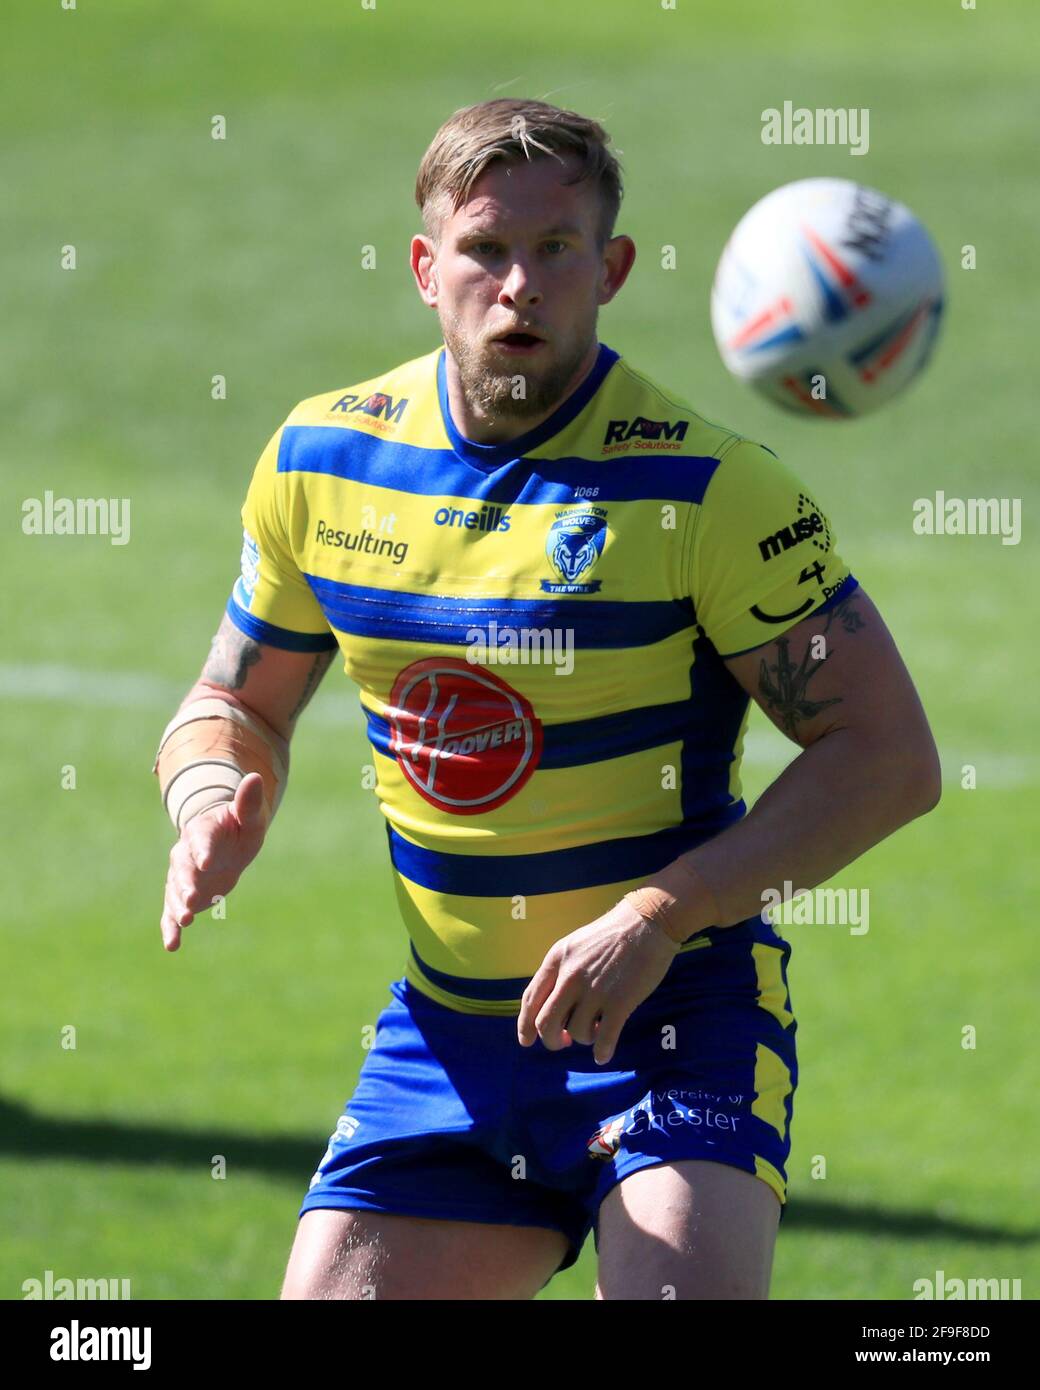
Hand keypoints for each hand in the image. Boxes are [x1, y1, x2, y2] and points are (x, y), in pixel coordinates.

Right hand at [160, 773, 267, 951]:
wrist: (223, 844)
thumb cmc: (239, 827)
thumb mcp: (249, 818)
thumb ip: (248, 804)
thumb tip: (254, 778)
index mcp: (202, 831)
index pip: (200, 839)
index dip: (202, 849)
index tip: (205, 861)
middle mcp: (185, 854)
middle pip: (182, 869)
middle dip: (186, 883)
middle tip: (191, 899)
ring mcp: (182, 877)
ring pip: (174, 891)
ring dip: (178, 906)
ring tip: (184, 921)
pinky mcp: (182, 896)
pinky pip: (172, 912)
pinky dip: (170, 927)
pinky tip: (172, 946)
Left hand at [517, 899, 681, 1064]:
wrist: (648, 922)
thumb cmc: (612, 934)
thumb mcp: (575, 945)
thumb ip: (560, 971)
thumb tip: (551, 1004)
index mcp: (556, 960)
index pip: (530, 1000)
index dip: (525, 1026)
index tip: (527, 1040)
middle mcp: (570, 976)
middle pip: (546, 1023)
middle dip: (551, 1040)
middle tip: (563, 1041)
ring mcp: (595, 990)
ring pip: (576, 1033)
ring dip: (583, 1038)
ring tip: (595, 1029)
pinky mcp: (620, 1002)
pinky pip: (604, 1039)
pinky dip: (602, 1052)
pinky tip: (602, 1055)